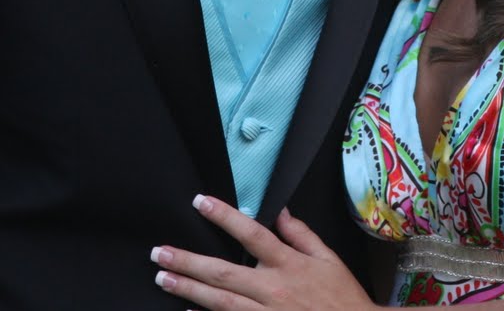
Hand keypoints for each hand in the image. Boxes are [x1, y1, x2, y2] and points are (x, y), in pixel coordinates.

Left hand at [150, 195, 374, 310]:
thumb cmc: (343, 299)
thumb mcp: (329, 260)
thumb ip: (302, 235)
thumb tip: (281, 212)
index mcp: (289, 265)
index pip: (251, 234)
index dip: (224, 216)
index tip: (200, 202)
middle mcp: (274, 290)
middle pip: (224, 272)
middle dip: (189, 261)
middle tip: (160, 252)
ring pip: (220, 302)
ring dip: (188, 290)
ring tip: (163, 278)